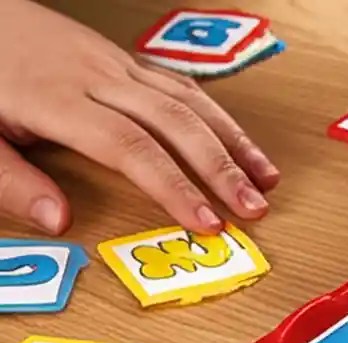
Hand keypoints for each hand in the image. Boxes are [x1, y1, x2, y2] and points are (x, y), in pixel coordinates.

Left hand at [0, 0, 278, 235]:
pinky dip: (217, 116)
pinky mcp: (124, 58)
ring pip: (188, 99)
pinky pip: (181, 85)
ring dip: (233, 141)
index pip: (130, 147)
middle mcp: (97, 76)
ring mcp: (115, 63)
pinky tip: (237, 140)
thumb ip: (12, 180)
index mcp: (57, 99)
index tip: (207, 223)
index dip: (174, 187)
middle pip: (174, 122)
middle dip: (221, 169)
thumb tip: (60, 220)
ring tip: (266, 179)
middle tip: (256, 209)